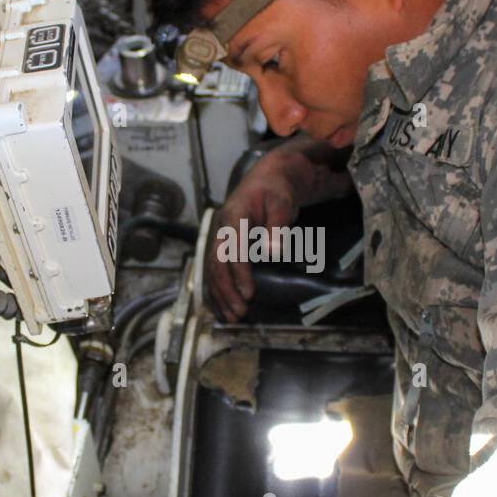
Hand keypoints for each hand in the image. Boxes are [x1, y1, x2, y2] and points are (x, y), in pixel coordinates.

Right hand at [205, 155, 299, 321]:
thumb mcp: (282, 203)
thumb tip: (273, 252)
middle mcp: (221, 229)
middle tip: (240, 313)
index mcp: (234, 217)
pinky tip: (226, 306)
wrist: (269, 179)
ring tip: (232, 317)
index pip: (232, 250)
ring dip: (221, 295)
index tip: (249, 294)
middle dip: (227, 291)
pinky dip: (220, 290)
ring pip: (213, 270)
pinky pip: (217, 270)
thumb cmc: (277, 191)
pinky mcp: (224, 246)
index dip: (239, 274)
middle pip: (217, 264)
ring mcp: (220, 238)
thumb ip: (277, 227)